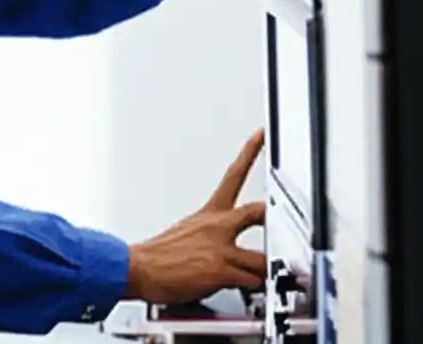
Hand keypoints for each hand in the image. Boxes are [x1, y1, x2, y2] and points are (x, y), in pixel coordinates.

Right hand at [124, 129, 266, 304]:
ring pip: (262, 259)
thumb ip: (210, 237)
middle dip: (274, 221)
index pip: (233, 175)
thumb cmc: (156, 256)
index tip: (261, 134)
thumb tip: (222, 247)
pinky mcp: (220, 271)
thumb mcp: (186, 234)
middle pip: (257, 212)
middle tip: (286, 228)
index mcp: (208, 214)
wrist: (136, 269)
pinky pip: (252, 281)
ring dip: (264, 271)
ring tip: (261, 278)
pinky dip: (253, 287)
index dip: (250, 152)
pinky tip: (246, 289)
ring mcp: (220, 249)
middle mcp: (216, 227)